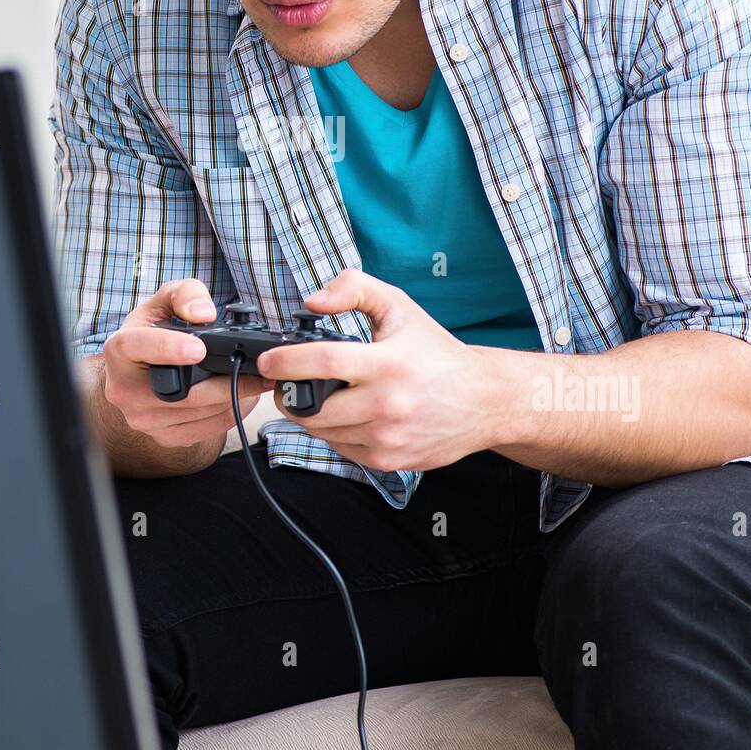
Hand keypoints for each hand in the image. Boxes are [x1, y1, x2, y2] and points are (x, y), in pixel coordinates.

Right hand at [102, 279, 274, 449]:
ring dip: (234, 397)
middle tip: (258, 368)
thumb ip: (185, 294)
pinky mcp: (163, 437)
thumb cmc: (152, 332)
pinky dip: (230, 414)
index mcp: (119, 349)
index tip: (199, 349)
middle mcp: (125, 390)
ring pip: (200, 413)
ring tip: (254, 379)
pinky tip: (242, 397)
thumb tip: (203, 314)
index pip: (136, 347)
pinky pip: (205, 431)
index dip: (167, 349)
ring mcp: (143, 418)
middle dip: (225, 379)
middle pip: (182, 392)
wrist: (137, 372)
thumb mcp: (164, 302)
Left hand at [255, 269, 499, 471]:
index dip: (286, 361)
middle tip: (287, 383)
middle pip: (313, 407)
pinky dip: (334, 433)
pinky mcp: (389, 460)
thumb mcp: (399, 307)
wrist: (482, 399)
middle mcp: (388, 404)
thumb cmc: (437, 352)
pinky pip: (342, 449)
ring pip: (323, 432)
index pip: (323, 362)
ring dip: (311, 415)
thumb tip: (314, 301)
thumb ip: (354, 289)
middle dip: (289, 395)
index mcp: (388, 363)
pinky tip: (347, 415)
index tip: (268, 359)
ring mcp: (388, 437)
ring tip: (320, 396)